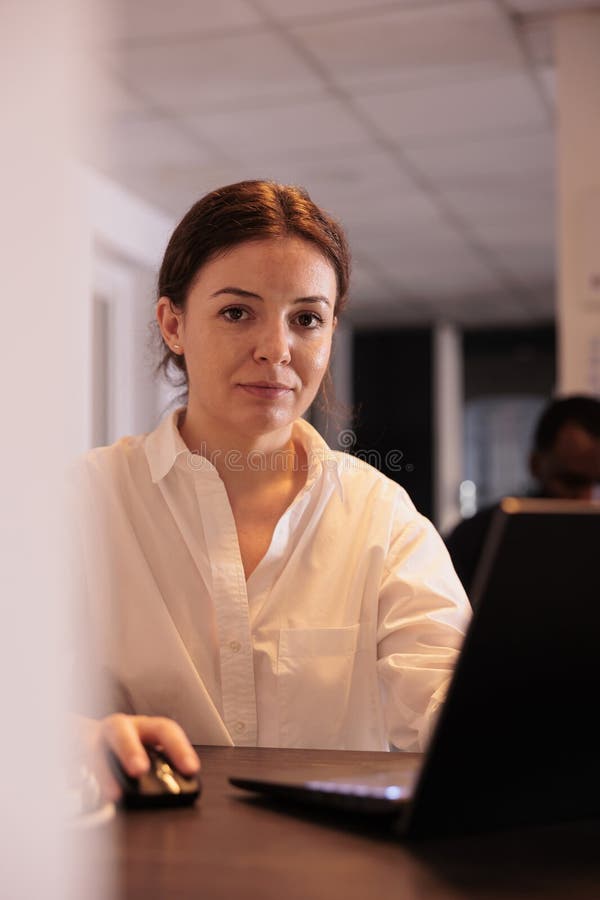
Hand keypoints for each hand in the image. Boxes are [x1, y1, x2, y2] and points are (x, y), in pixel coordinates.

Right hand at [74, 713, 199, 801]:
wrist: (82, 735)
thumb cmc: (123, 747)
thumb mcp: (143, 752)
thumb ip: (158, 768)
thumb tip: (176, 790)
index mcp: (142, 727)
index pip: (164, 729)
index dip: (179, 747)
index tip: (191, 769)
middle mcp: (117, 728)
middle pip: (122, 732)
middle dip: (130, 750)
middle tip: (139, 770)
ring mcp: (92, 739)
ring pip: (92, 748)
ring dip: (102, 770)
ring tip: (113, 794)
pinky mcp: (71, 751)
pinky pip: (70, 760)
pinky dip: (73, 773)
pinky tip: (77, 785)